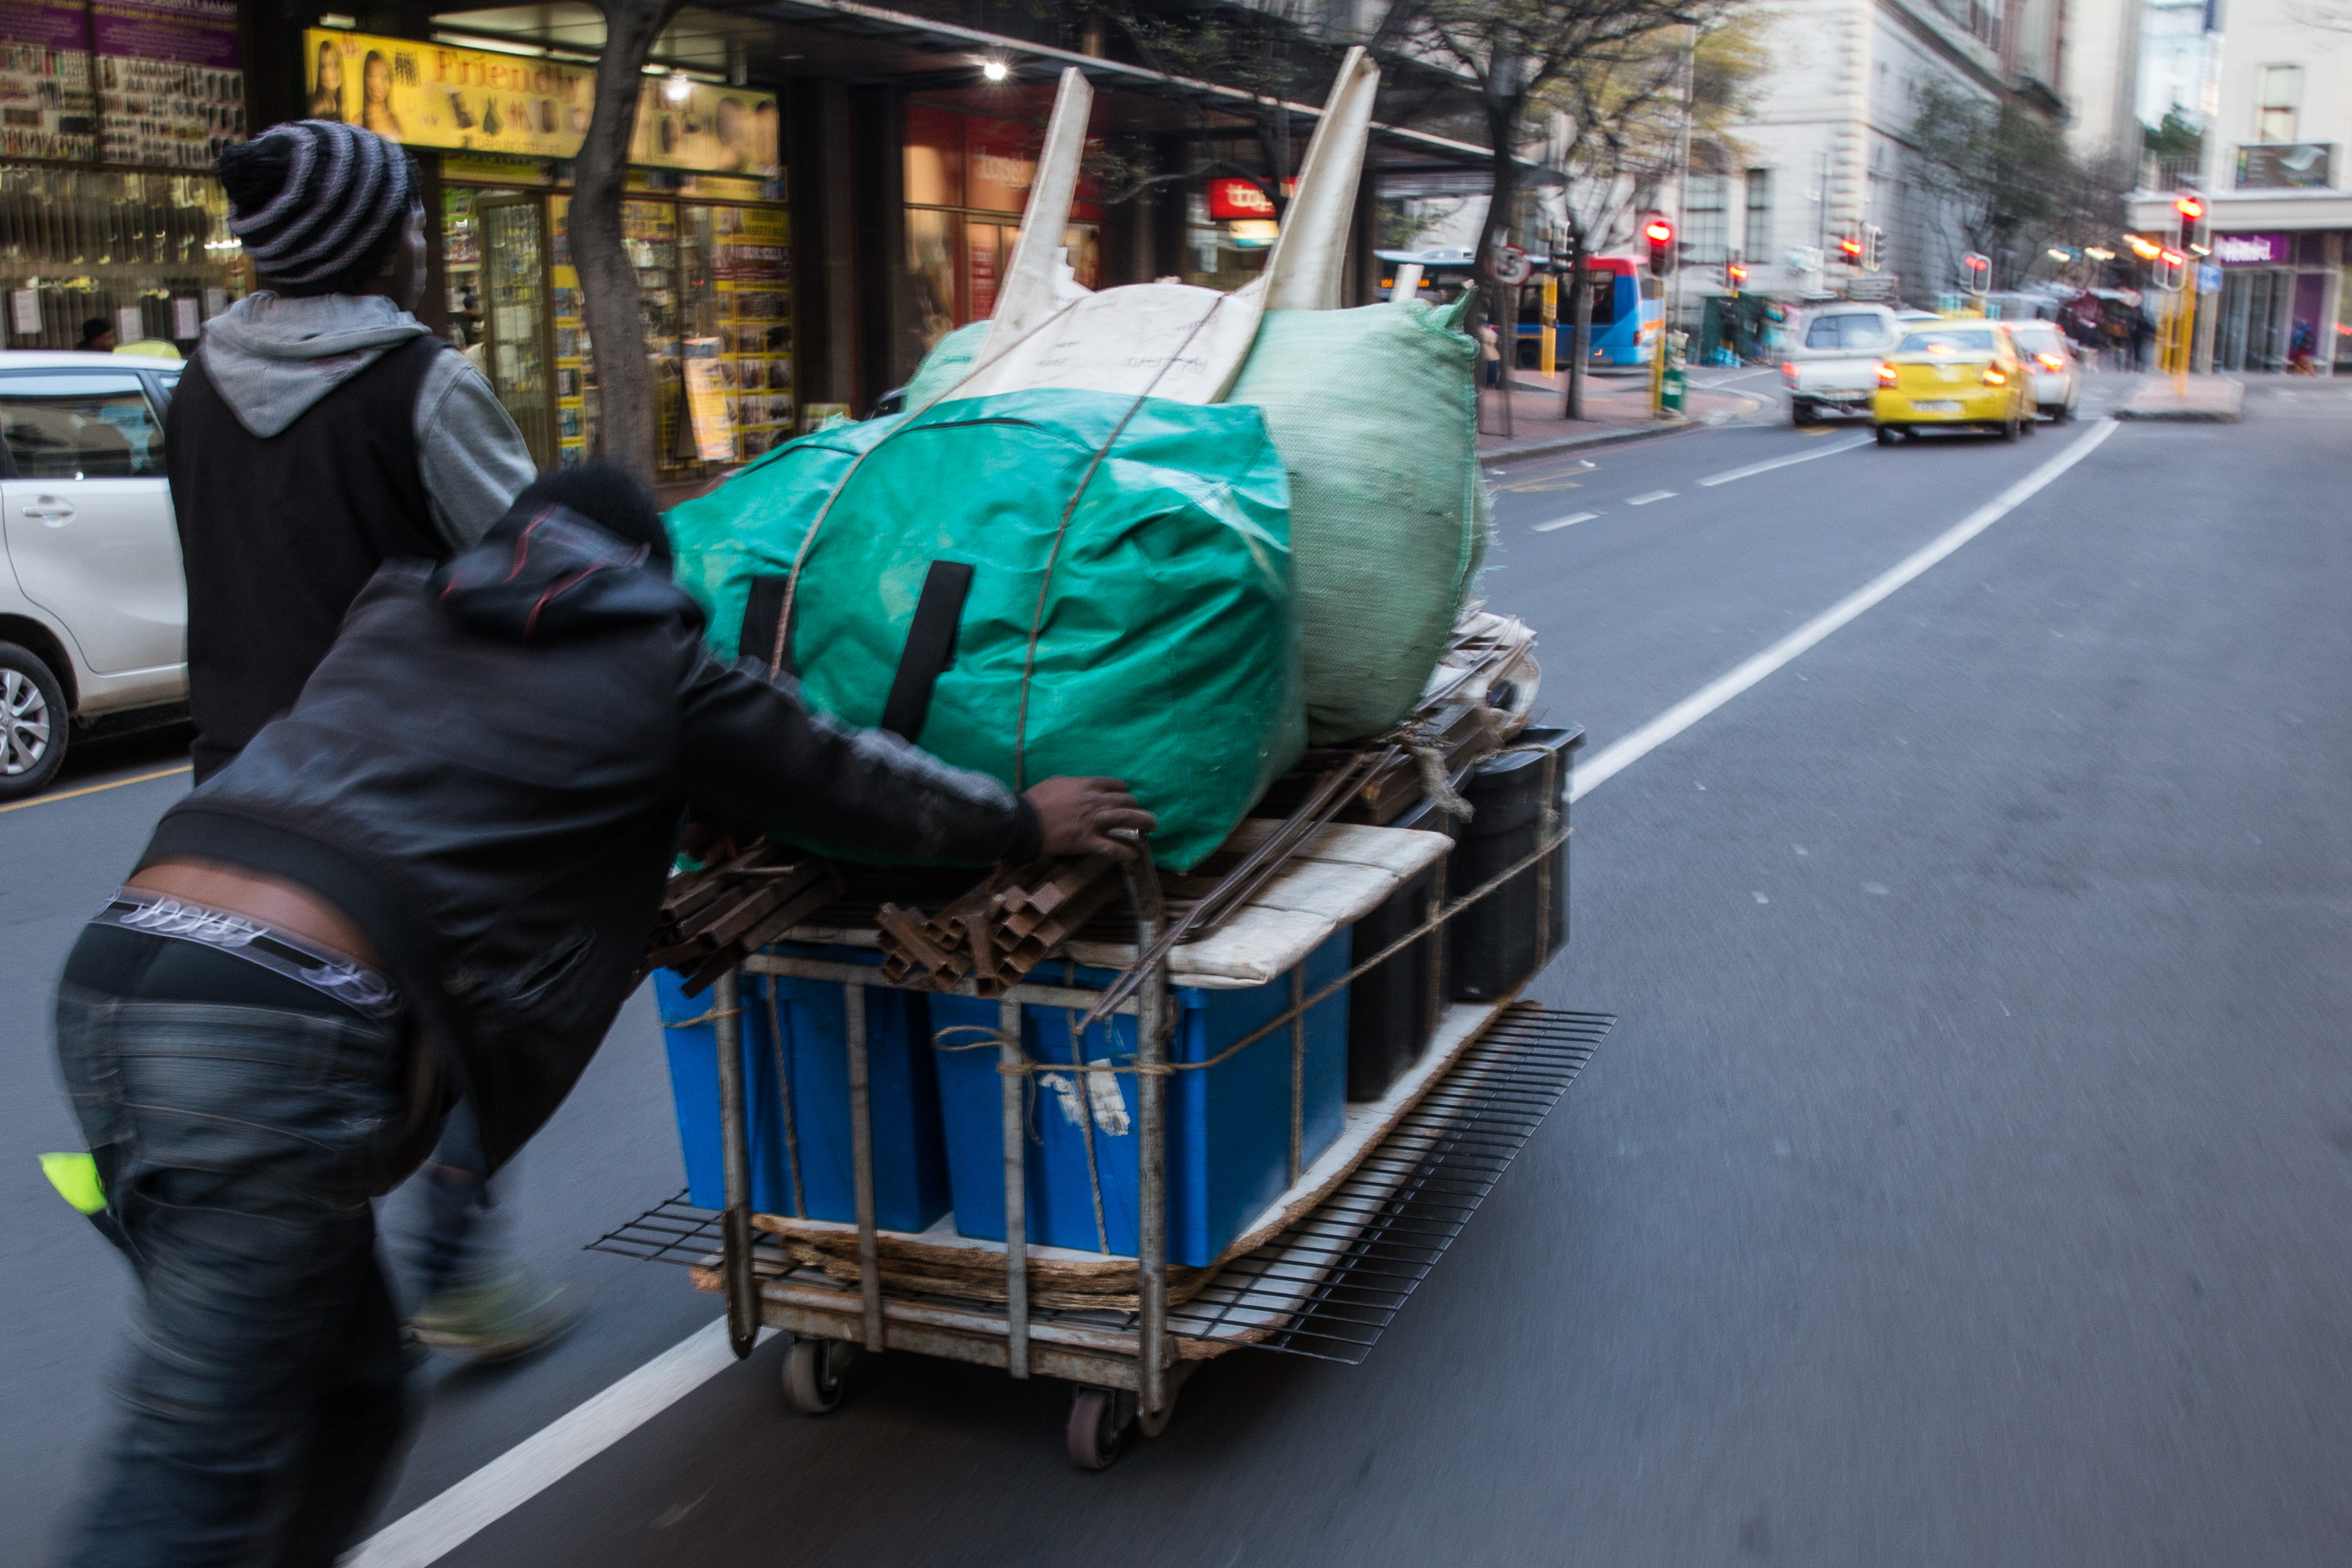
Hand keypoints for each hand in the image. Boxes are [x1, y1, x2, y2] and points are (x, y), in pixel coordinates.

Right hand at [1024, 776, 1157, 860]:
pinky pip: (1113, 847)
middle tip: (1143, 814)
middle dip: (1137, 807)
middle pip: (1126, 801)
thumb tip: (1080, 786)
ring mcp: (1093, 822)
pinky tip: (1134, 854)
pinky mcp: (1088, 842)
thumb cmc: (1036, 799)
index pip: (1116, 785)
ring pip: (1127, 820)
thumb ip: (1073, 783)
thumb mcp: (1056, 781)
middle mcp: (1095, 801)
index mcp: (1087, 784)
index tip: (1126, 797)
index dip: (1124, 792)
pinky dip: (1126, 851)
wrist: (1023, 821)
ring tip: (1153, 827)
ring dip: (1144, 823)